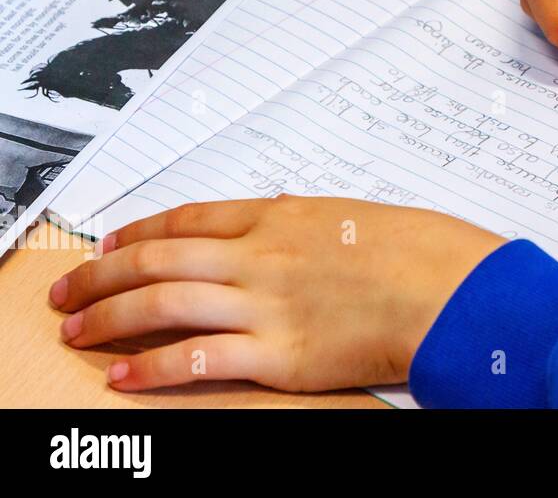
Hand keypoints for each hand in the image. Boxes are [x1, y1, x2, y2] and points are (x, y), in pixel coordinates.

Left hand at [48, 196, 504, 392]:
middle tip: (68, 289)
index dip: (139, 231)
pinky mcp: (278, 355)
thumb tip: (277, 231)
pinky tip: (123, 374)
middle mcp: (262, 256)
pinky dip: (151, 367)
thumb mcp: (354, 217)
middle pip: (158, 259)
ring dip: (108, 317)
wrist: (455, 290)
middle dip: (101, 274)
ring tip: (77, 329)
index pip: (188, 219)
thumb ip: (304, 226)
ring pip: (161, 304)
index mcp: (283, 217)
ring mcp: (265, 305)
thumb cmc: (421, 251)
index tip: (113, 241)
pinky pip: (195, 359)